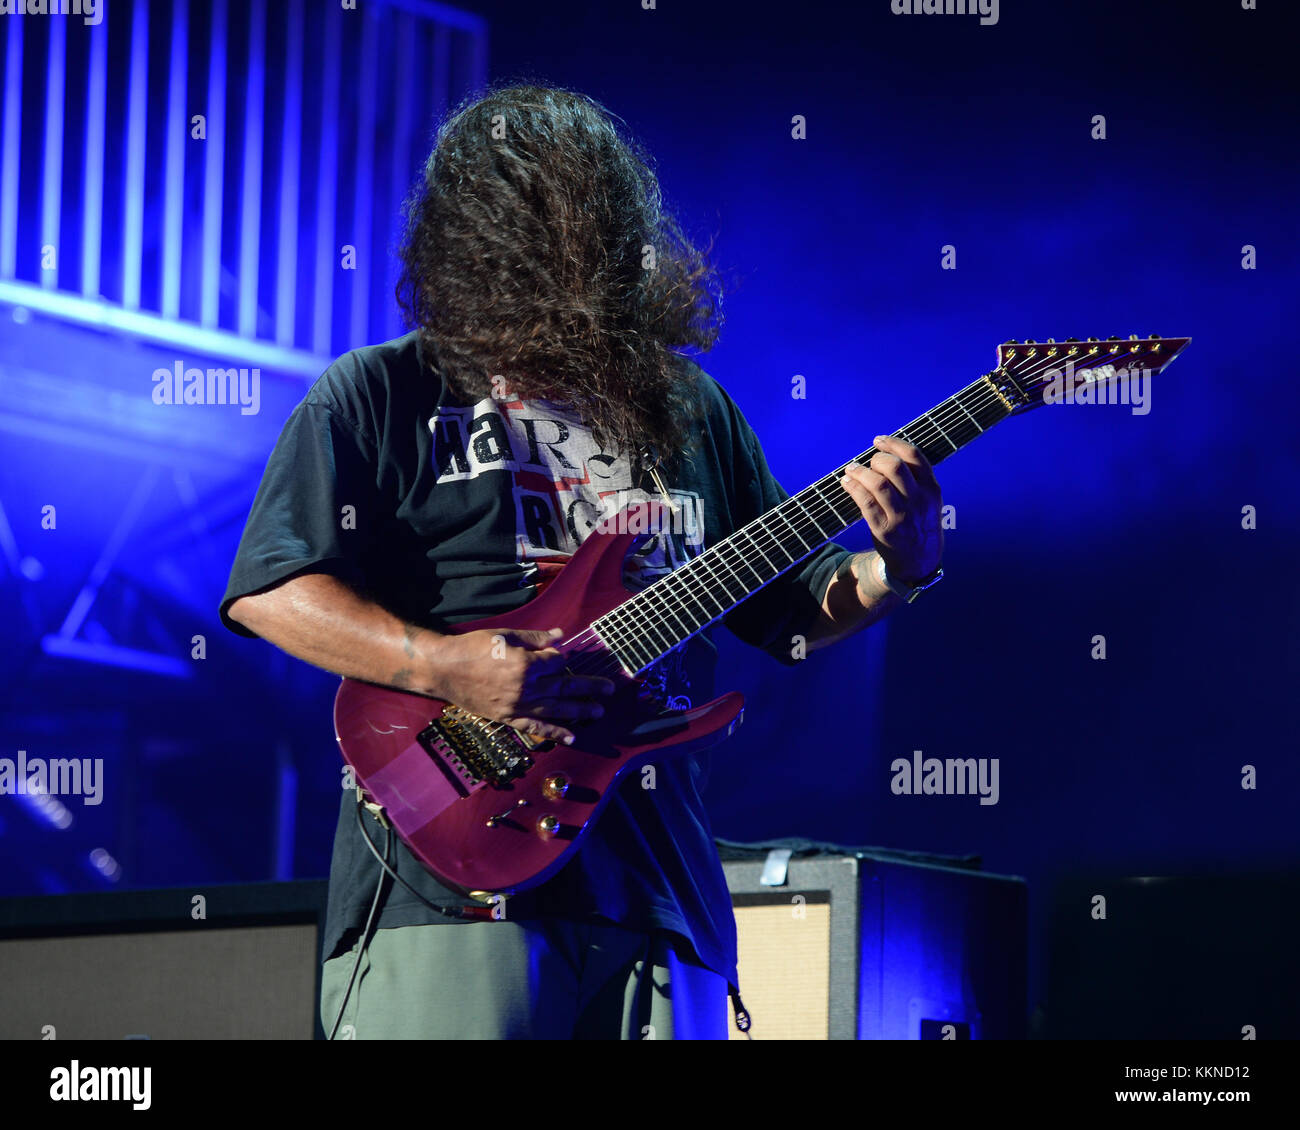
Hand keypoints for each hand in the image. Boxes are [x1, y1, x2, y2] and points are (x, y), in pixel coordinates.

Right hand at [428, 628, 614, 744]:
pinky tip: (573, 735)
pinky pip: (536, 728)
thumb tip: (561, 636)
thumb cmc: (472, 648)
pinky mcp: (508, 718)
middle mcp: (525, 688)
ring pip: (556, 710)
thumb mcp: (505, 635)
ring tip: (599, 711)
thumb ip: (535, 637)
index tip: (559, 656)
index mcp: (525, 663)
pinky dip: (555, 733)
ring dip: (580, 710)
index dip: (560, 658)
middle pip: (565, 687)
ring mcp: (517, 706)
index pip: (557, 663)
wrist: (443, 669)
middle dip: (589, 687)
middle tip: (610, 689)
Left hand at [840, 435, 942, 583]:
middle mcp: (918, 501)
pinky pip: (865, 503)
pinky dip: (853, 488)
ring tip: (851, 470)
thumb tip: (887, 452)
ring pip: (877, 483)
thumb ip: (916, 479)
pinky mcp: (884, 530)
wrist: (919, 561)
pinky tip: (847, 483)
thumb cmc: (920, 524)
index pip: (914, 456)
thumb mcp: (929, 501)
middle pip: (894, 467)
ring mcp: (902, 516)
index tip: (878, 440)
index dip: (893, 443)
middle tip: (868, 462)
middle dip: (876, 459)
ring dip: (860, 472)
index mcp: (932, 489)